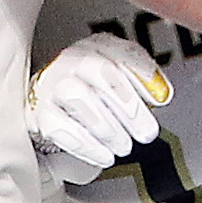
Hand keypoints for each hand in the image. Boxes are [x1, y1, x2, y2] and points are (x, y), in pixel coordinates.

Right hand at [29, 33, 172, 185]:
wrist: (53, 110)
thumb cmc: (95, 95)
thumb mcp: (123, 83)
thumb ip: (145, 85)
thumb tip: (162, 94)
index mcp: (97, 47)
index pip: (121, 52)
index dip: (143, 75)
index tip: (161, 99)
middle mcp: (72, 59)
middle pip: (100, 71)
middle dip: (128, 105)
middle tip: (147, 133)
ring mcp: (52, 84)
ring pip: (77, 95)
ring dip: (106, 126)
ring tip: (124, 146)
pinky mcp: (39, 112)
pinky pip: (59, 125)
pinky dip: (85, 144)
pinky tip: (103, 155)